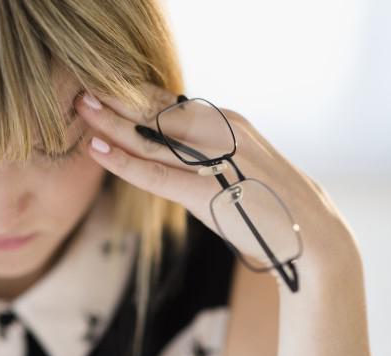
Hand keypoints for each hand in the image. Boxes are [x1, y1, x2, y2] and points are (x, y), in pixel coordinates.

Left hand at [75, 82, 357, 268]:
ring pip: (151, 137)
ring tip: (80, 109)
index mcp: (227, 122)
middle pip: (157, 111)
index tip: (105, 85)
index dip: (135, 93)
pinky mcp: (209, 192)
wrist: (310, 235)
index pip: (171, 102)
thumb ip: (206, 151)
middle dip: (116, 99)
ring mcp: (216, 160)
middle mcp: (221, 132)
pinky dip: (123, 162)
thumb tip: (170, 143)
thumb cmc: (269, 201)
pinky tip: (97, 150)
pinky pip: (156, 173)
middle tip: (81, 88)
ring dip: (111, 122)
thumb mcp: (237, 164)